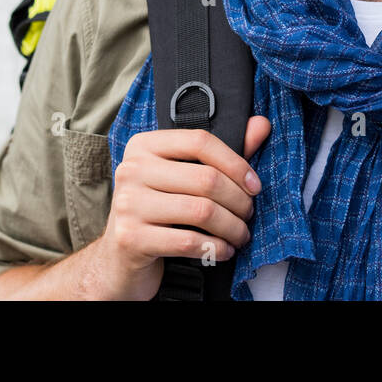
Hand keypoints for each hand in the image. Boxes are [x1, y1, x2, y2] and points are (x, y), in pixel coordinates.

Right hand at [97, 116, 270, 299]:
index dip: (236, 163)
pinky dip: (215, 248)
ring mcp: (129, 204)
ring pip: (201, 211)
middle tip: (248, 214)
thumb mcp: (184, 176)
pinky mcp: (131, 238)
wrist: (119, 257)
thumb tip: (261, 125)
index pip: (200, 141)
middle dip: (238, 201)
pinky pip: (188, 241)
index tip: (255, 185)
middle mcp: (132, 169)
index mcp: (145, 145)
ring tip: (240, 234)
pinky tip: (225, 250)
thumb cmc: (158, 210)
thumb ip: (222, 153)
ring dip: (231, 227)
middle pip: (205, 178)